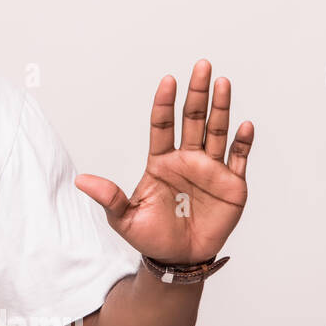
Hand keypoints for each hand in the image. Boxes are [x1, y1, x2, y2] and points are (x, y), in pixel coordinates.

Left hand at [75, 59, 253, 265]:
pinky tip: (244, 125)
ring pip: (216, 132)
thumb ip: (108, 197)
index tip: (168, 80)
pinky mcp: (232, 185)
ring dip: (221, 108)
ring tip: (223, 83)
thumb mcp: (124, 218)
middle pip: (193, 119)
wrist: (178, 259)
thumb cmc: (150, 237)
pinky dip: (243, 142)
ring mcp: (210, 170)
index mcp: (161, 162)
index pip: (162, 125)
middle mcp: (187, 160)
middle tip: (202, 66)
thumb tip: (80, 181)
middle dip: (198, 93)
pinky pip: (238, 158)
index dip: (165, 103)